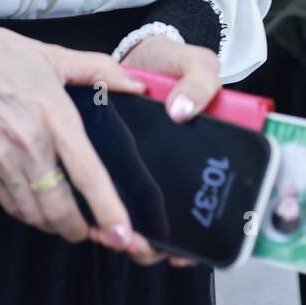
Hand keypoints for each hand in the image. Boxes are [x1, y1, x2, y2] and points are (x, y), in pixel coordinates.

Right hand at [0, 22, 169, 266]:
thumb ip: (98, 70)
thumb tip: (137, 83)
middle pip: (60, 209)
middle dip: (82, 230)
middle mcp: (30, 144)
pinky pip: (10, 206)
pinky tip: (38, 208)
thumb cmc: (1, 55)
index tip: (124, 234)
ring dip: (55, 225)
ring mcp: (2, 160)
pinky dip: (29, 215)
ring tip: (68, 222)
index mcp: (54, 115)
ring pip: (35, 214)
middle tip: (96, 230)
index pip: (87, 174)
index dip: (108, 210)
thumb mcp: (53, 56)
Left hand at [120, 32, 221, 267]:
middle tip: (137, 242)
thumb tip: (181, 110)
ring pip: (145, 218)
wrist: (140, 53)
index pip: (214, 210)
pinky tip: (91, 215)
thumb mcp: (195, 64)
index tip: (182, 251)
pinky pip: (116, 193)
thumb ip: (199, 82)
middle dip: (159, 243)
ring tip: (110, 235)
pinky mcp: (122, 164)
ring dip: (130, 234)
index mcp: (209, 156)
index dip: (204, 239)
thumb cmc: (173, 62)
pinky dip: (105, 208)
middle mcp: (182, 172)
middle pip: (177, 225)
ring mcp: (151, 172)